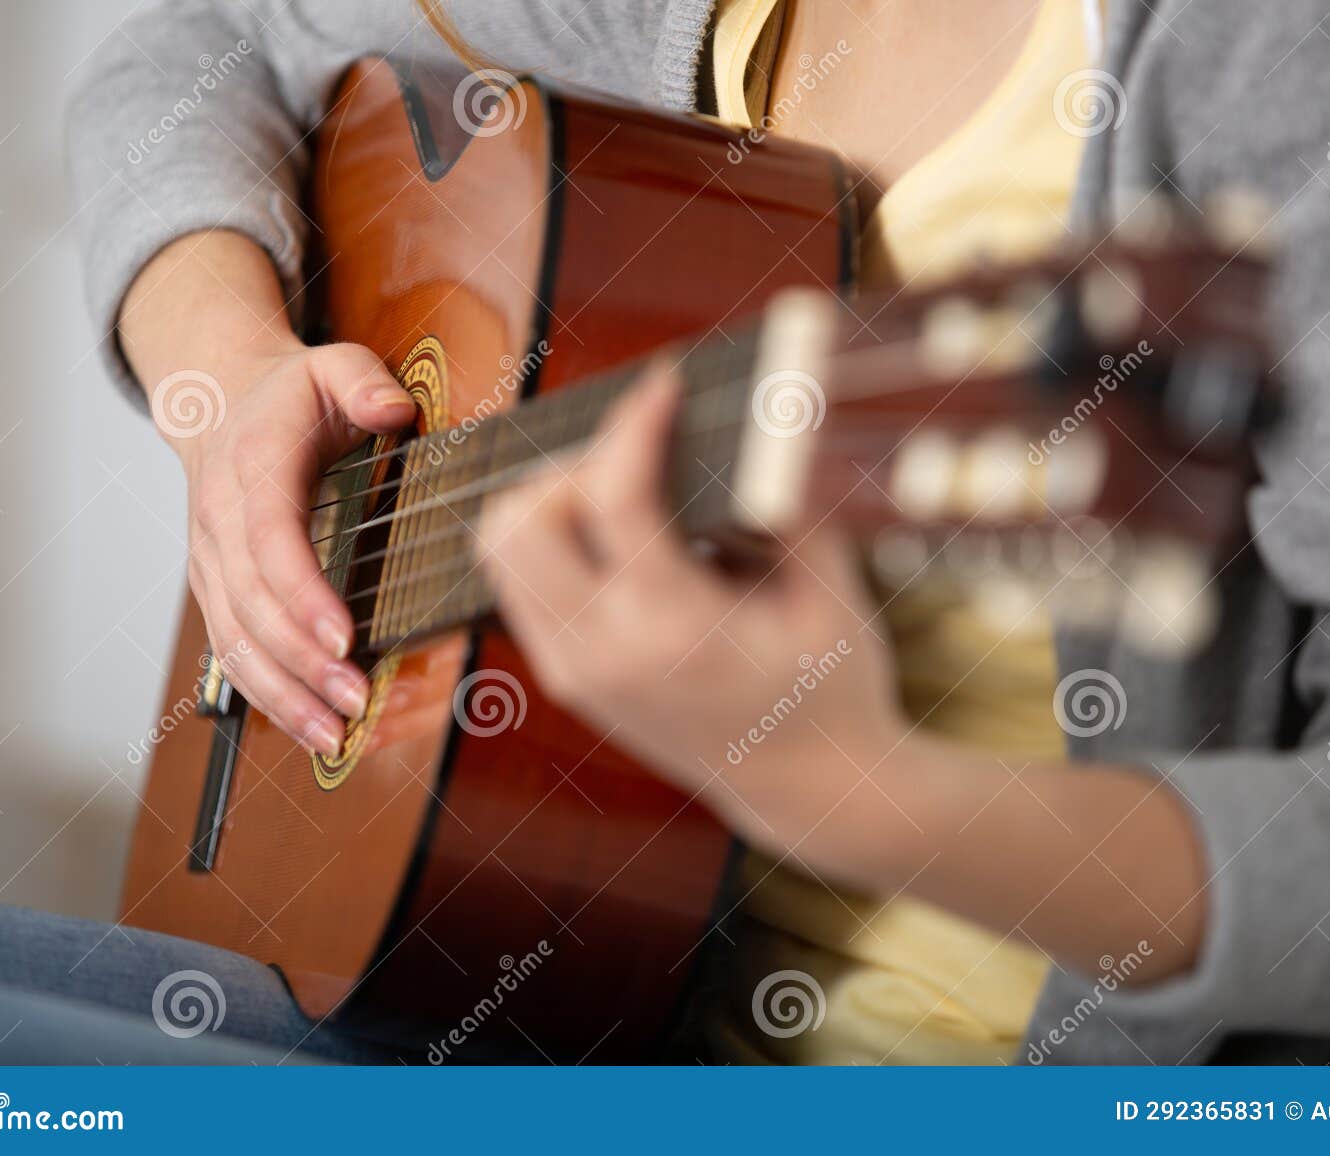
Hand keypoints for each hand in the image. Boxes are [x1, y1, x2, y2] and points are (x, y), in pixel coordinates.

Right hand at [165, 339, 413, 754]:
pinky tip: (309, 729)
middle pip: (252, 609)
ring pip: (235, 644)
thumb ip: (366, 382)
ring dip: (283, 696)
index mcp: (251, 471)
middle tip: (356, 701)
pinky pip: (233, 655)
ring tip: (334, 736)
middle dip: (302, 664)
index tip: (344, 638)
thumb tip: (395, 410)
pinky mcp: (217, 592)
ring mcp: (212, 565)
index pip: (272, 543)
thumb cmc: (288, 395)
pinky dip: (268, 698)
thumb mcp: (333, 365)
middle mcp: (220, 526)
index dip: (303, 595)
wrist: (220, 402)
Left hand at [476, 368, 907, 849]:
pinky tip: (614, 533)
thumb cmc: (830, 685)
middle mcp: (604, 655)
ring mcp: (573, 673)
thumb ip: (784, 503)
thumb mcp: (828, 590)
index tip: (666, 384)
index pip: (614, 499)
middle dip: (570, 465)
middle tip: (636, 454)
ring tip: (622, 490)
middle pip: (518, 521)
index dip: (634, 423)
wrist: (805, 788)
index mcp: (675, 633)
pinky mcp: (564, 678)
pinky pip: (517, 582)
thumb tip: (749, 419)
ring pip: (499, 550)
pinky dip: (550, 540)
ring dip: (548, 501)